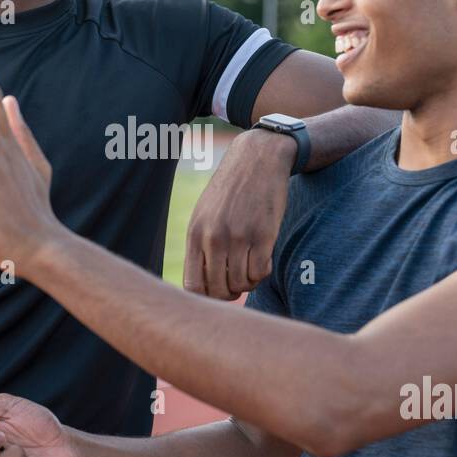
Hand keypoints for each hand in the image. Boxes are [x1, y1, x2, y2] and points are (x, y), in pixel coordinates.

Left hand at [184, 127, 292, 299]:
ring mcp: (239, 237)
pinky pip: (260, 272)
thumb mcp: (203, 215)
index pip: (193, 286)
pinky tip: (263, 258)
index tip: (217, 291)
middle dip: (229, 293)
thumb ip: (200, 247)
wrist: (257, 160)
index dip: (206, 297)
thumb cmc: (230, 191)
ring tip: (250, 266)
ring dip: (248, 282)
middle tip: (237, 282)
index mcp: (195, 235)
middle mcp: (214, 238)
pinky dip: (262, 272)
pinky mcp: (263, 234)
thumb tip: (200, 286)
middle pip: (219, 290)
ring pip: (242, 284)